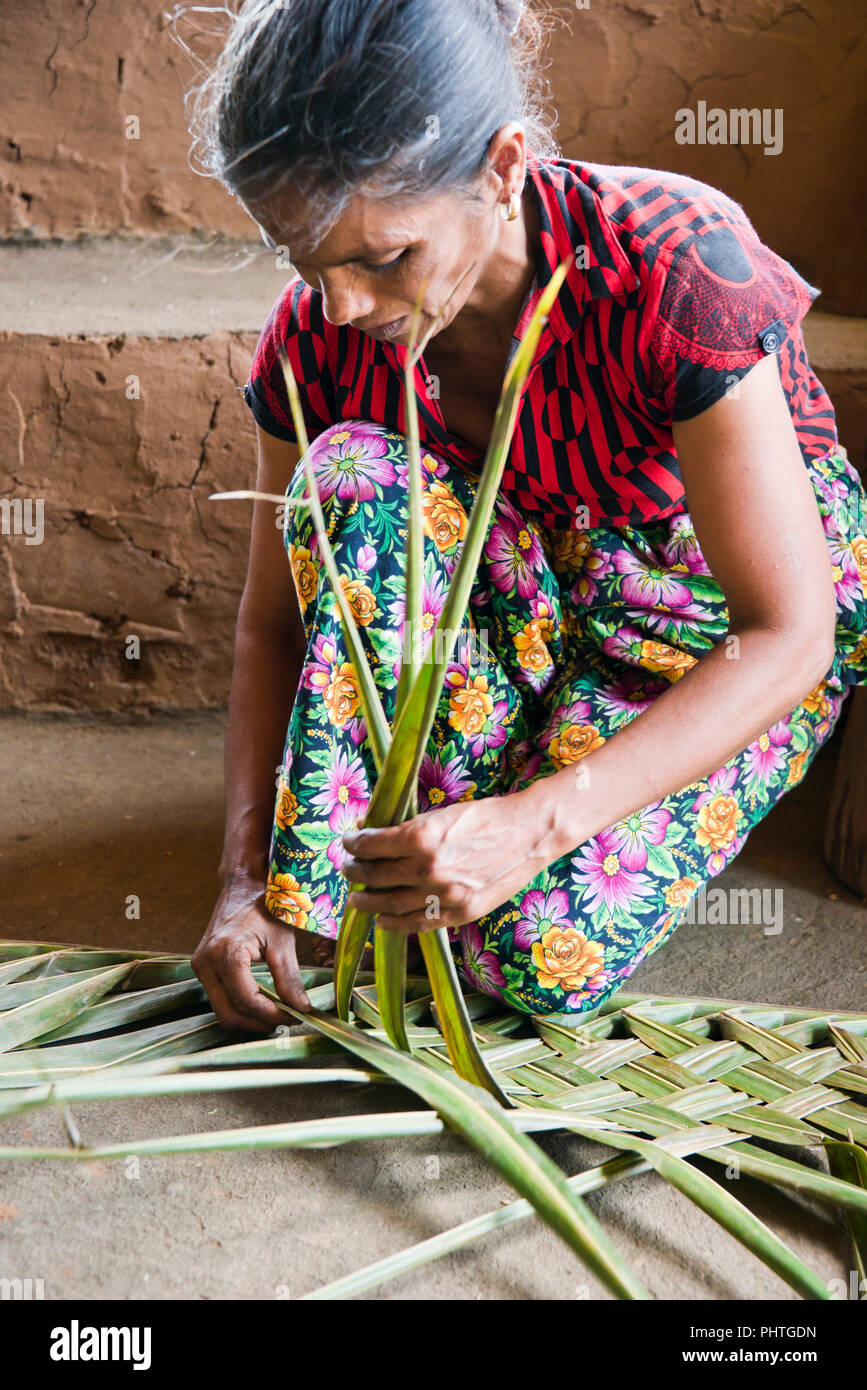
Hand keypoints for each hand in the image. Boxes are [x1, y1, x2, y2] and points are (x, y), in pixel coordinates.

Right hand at [192, 873, 311, 1031]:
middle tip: (286, 1022)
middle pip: (229, 1012)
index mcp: (226, 951)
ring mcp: (200, 967)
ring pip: (221, 1011)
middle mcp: (206, 962)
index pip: (246, 999)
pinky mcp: (202, 969)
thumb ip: (290, 979)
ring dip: (249, 1020)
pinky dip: (240, 1009)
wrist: (242, 887)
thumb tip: (302, 1010)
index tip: (294, 1017)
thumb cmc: (264, 908)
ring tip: (276, 1017)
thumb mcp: (282, 942)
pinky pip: (219, 1000)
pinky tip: (261, 1007)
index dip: (271, 1014)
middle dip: (258, 1023)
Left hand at [340, 791, 552, 934]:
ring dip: (368, 901)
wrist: (530, 834)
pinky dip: (395, 924)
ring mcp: (445, 895)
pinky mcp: (460, 913)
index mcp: (423, 838)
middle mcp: (429, 869)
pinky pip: (418, 923)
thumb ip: (411, 830)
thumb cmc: (488, 817)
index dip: (355, 843)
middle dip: (356, 871)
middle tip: (347, 868)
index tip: (348, 842)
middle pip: (377, 875)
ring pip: (391, 903)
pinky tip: (382, 921)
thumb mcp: (443, 814)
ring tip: (355, 898)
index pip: (373, 845)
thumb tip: (378, 837)